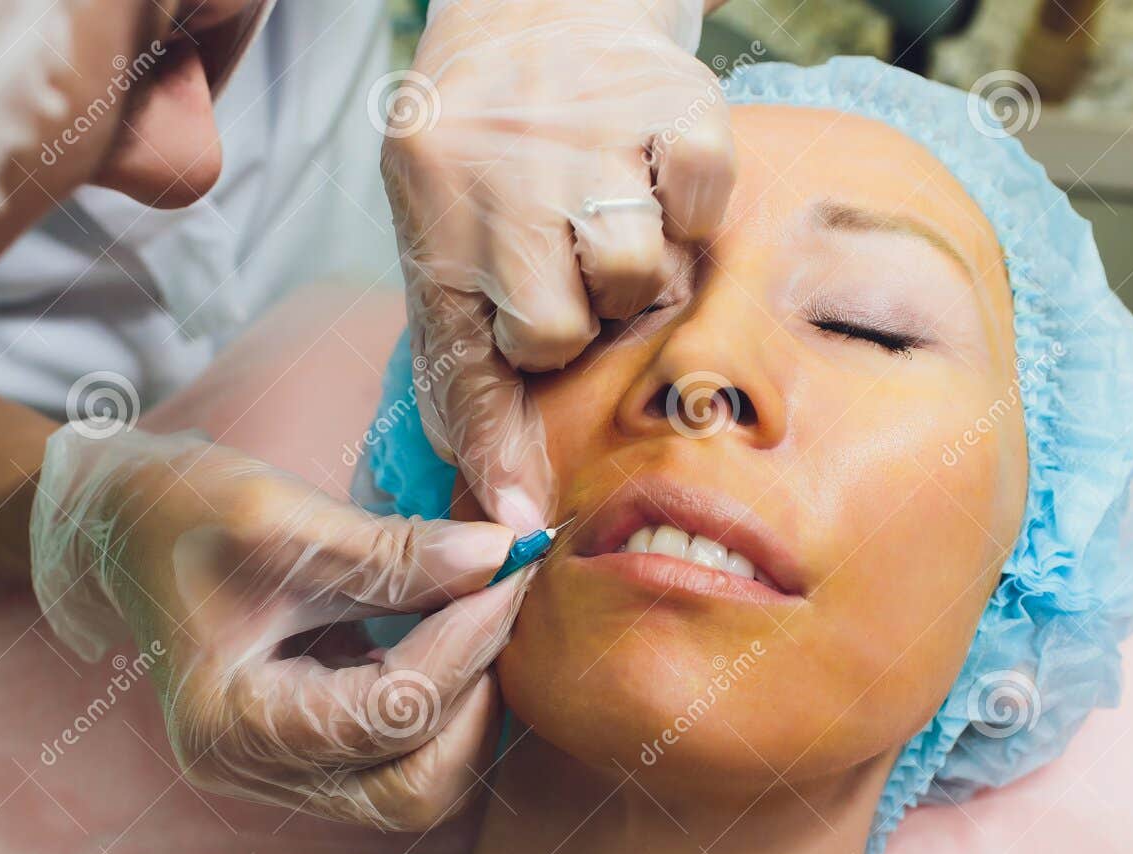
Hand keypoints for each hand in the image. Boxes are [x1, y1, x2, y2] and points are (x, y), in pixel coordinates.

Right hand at [30, 426, 525, 828]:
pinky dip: (444, 705)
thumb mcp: (278, 517)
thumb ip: (392, 550)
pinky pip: (402, 758)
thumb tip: (501, 556)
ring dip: (469, 710)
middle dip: (476, 698)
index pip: (386, 715)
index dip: (463, 643)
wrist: (115, 525)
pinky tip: (458, 631)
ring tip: (485, 617)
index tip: (507, 570)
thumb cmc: (174, 512)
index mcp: (229, 727)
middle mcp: (254, 773)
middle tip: (503, 605)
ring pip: (416, 786)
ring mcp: (282, 772)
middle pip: (411, 788)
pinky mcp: (310, 750)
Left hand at [380, 0, 734, 530]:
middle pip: (559, 332)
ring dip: (634, 273)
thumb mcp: (446, 249)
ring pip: (636, 279)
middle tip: (569, 274)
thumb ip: (466, 374)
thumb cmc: (487, 155)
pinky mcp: (675, 103)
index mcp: (431, 211)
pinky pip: (701, 210)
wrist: (539, 3)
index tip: (522, 523)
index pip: (462, 363)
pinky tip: (655, 180)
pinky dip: (690, 210)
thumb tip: (512, 506)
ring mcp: (587, 133)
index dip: (497, 448)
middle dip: (572, 325)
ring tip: (612, 225)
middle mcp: (498, 171)